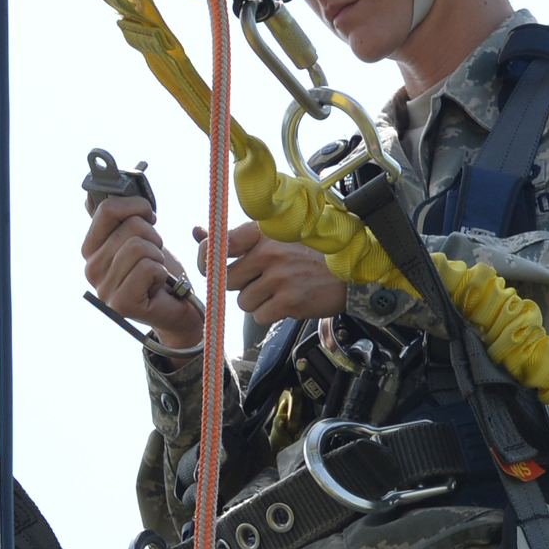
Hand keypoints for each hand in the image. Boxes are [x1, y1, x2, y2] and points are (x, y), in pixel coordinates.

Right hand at [84, 196, 201, 349]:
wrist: (176, 310)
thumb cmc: (158, 272)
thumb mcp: (136, 239)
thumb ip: (115, 218)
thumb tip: (90, 193)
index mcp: (91, 249)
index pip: (107, 209)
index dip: (136, 206)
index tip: (149, 216)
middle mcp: (91, 269)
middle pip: (131, 227)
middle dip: (154, 236)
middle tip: (154, 255)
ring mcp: (104, 288)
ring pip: (139, 246)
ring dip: (158, 257)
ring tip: (155, 272)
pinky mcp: (121, 303)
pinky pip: (147, 268)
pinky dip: (161, 273)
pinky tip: (157, 286)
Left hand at [204, 218, 346, 333]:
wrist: (350, 273)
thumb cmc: (310, 253)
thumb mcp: (276, 234)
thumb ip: (235, 236)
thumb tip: (197, 231)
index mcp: (263, 232)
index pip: (216, 245)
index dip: (206, 260)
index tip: (210, 266)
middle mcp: (268, 252)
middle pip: (228, 280)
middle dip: (241, 285)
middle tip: (261, 280)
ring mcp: (279, 278)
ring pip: (243, 302)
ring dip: (257, 301)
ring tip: (280, 290)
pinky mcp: (289, 301)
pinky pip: (260, 317)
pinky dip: (271, 314)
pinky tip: (287, 301)